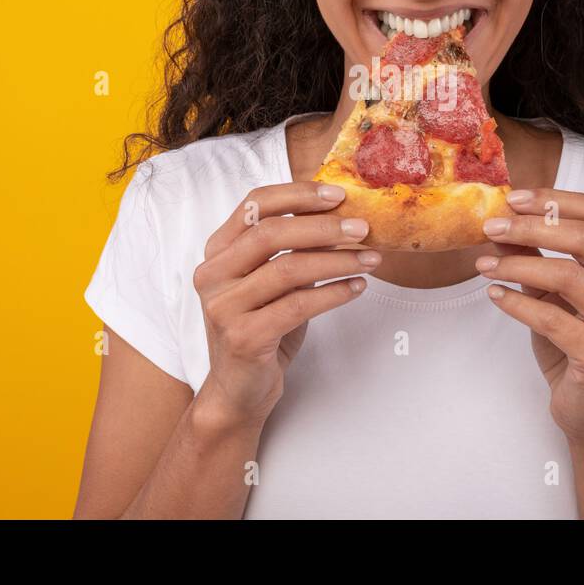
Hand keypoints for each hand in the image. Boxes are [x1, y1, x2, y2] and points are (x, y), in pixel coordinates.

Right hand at [191, 181, 377, 431]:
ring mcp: (223, 307)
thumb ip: (292, 248)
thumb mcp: (272, 281)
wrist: (239, 390)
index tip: (337, 195)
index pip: (254, 205)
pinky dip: (334, 293)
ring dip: (337, 261)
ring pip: (288, 269)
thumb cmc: (262, 327)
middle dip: (323, 227)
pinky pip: (297, 306)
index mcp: (217, 251)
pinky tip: (356, 288)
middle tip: (363, 228)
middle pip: (270, 233)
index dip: (297, 194)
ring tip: (371, 260)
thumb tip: (341, 214)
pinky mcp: (243, 337)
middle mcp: (212, 275)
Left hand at [477, 188, 583, 447]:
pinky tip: (495, 295)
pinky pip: (553, 320)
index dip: (554, 199)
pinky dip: (517, 303)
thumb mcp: (550, 293)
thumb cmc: (572, 343)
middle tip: (490, 227)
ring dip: (518, 265)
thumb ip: (533, 257)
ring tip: (484, 265)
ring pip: (568, 276)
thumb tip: (500, 223)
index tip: (512, 198)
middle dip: (531, 227)